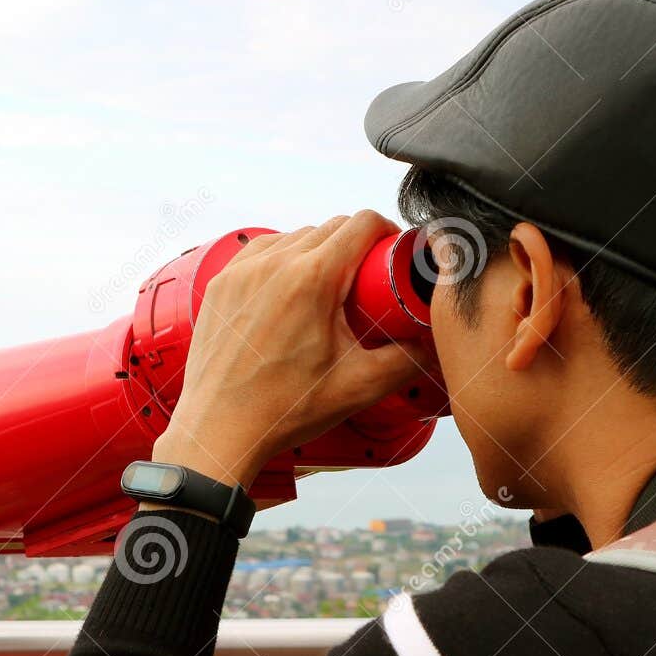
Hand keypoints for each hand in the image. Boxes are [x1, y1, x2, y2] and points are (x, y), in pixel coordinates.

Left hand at [151, 211, 435, 488]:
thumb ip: (409, 358)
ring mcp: (241, 271)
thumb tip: (434, 342)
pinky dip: (282, 262)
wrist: (221, 431)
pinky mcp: (221, 284)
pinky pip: (261, 254)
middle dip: (355, 245)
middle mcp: (273, 264)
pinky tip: (290, 291)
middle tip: (366, 282)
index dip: (387, 232)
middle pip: (329, 227)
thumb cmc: (283, 410)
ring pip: (294, 237)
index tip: (392, 254)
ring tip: (329, 290)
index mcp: (311, 279)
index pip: (361, 224)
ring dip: (318, 251)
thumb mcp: (361, 386)